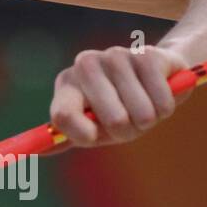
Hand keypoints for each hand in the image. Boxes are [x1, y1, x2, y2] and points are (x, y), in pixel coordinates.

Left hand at [49, 45, 192, 147]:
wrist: (156, 73)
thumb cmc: (119, 105)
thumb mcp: (93, 123)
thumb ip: (69, 134)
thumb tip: (41, 151)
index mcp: (67, 84)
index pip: (63, 114)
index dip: (80, 133)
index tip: (94, 138)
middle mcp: (86, 64)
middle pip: (112, 120)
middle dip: (128, 131)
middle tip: (129, 120)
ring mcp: (116, 55)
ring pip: (141, 113)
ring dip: (149, 119)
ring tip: (145, 104)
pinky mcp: (147, 54)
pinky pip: (162, 101)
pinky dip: (166, 106)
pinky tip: (161, 92)